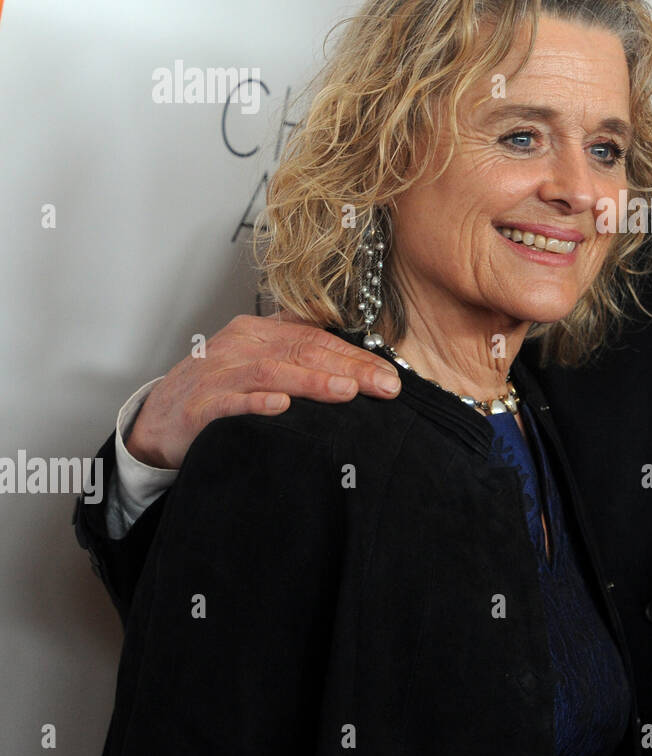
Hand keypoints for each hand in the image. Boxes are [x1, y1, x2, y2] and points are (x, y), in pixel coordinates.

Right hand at [125, 315, 400, 470]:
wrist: (156, 422)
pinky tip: (282, 406)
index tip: (390, 376)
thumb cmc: (217, 394)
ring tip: (347, 391)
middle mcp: (238, 346)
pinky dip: (257, 403)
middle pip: (302, 352)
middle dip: (349, 369)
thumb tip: (357, 372)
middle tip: (384, 386)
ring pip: (271, 372)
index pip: (316, 339)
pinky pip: (230, 402)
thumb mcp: (258, 367)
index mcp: (257, 333)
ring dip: (313, 382)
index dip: (356, 356)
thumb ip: (299, 362)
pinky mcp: (198, 406)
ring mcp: (217, 374)